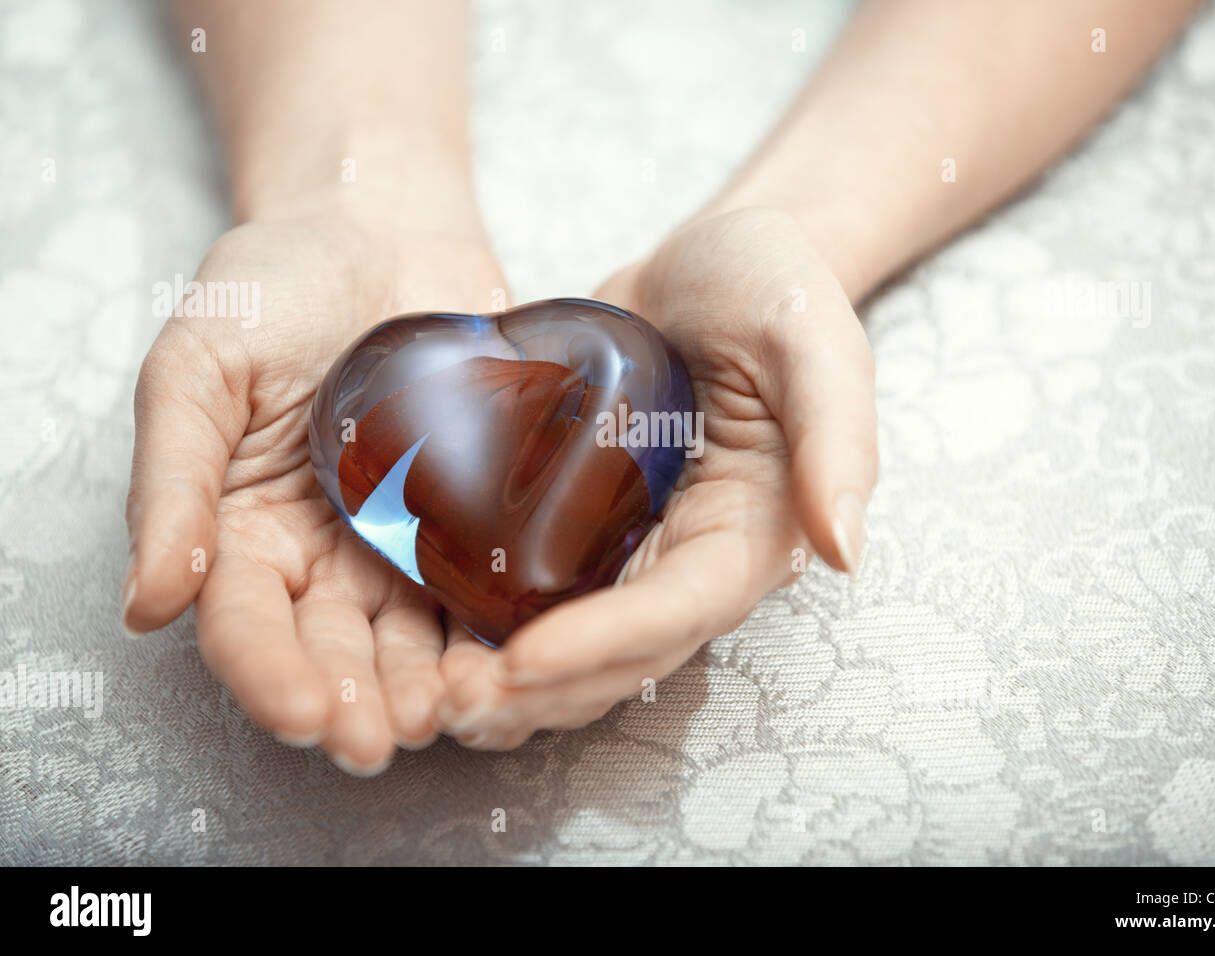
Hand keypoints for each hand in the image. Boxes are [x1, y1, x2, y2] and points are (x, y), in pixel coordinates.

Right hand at [123, 205, 506, 773]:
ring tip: (456, 713)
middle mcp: (329, 552)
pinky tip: (521, 651)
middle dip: (361, 699)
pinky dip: (503, 621)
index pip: (249, 626)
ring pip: (418, 632)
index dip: (271, 675)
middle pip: (339, 648)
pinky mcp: (478, 513)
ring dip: (434, 682)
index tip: (305, 714)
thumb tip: (150, 604)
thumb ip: (173, 484)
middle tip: (385, 738)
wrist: (379, 225)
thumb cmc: (275, 285)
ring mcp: (409, 538)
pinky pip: (490, 579)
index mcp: (248, 532)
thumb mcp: (198, 369)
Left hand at [435, 207, 877, 749]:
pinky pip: (544, 595)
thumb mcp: (815, 339)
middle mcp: (694, 557)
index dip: (605, 644)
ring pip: (578, 643)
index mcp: (753, 531)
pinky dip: (494, 630)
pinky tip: (434, 647)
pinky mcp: (588, 525)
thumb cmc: (772, 286)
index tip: (524, 660)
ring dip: (512, 684)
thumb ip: (838, 434)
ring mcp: (637, 547)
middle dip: (543, 689)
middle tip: (451, 706)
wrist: (713, 263)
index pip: (679, 610)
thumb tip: (845, 549)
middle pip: (621, 653)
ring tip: (434, 700)